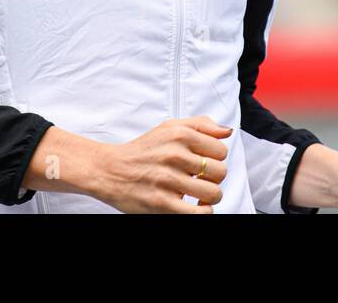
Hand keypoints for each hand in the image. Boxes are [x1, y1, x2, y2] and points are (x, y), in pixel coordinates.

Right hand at [93, 115, 230, 213]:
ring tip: (198, 194)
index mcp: (180, 135)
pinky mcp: (162, 203)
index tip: (202, 162)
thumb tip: (227, 132)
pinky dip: (203, 212)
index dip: (214, 158)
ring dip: (209, 196)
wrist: (109, 170)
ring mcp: (168, 180)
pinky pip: (200, 213)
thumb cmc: (142, 150)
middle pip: (220, 172)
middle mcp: (175, 155)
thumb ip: (201, 124)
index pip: (221, 150)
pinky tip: (194, 207)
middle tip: (199, 179)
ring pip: (213, 193)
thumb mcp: (169, 127)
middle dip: (213, 178)